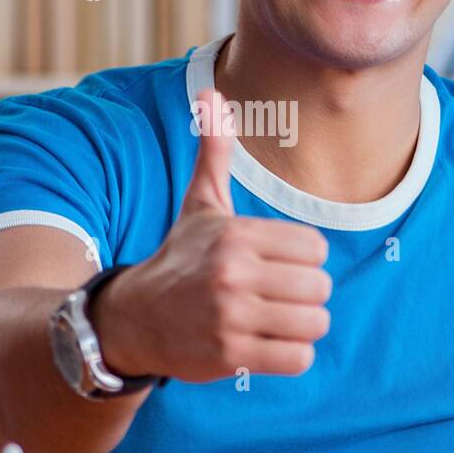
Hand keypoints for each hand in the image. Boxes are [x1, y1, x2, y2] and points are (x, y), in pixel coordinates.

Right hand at [91, 88, 332, 381]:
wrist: (132, 319)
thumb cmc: (179, 257)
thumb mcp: (200, 204)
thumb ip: (214, 151)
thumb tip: (210, 93)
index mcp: (235, 235)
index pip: (315, 248)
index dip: (302, 258)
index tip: (276, 262)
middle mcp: (233, 275)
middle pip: (320, 287)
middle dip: (305, 294)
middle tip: (277, 295)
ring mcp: (231, 318)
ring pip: (314, 323)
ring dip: (301, 326)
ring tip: (273, 319)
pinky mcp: (231, 357)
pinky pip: (299, 359)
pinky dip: (290, 355)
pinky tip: (265, 344)